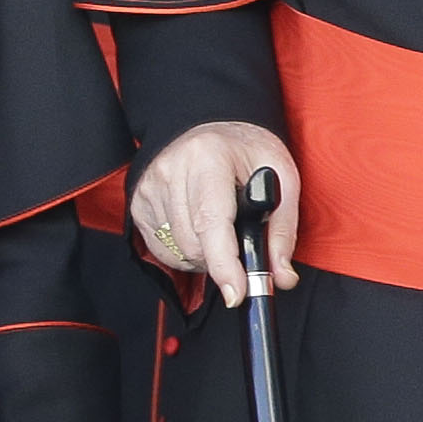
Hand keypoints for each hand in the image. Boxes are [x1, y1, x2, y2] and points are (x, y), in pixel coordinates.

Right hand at [132, 121, 298, 298]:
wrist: (213, 128)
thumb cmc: (248, 151)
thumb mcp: (283, 177)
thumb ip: (284, 231)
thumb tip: (282, 278)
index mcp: (208, 157)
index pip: (212, 221)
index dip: (225, 264)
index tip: (236, 293)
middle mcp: (172, 169)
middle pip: (194, 244)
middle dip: (222, 261)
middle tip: (242, 245)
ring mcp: (150, 186)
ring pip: (177, 252)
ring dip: (204, 257)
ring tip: (222, 229)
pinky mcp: (138, 201)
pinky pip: (161, 249)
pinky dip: (185, 252)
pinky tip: (200, 230)